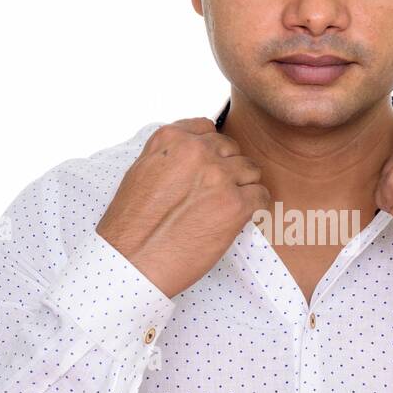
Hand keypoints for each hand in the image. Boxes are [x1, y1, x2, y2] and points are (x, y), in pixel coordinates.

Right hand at [97, 118, 270, 296]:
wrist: (132, 262)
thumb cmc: (131, 225)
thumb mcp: (140, 171)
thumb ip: (168, 153)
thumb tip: (194, 148)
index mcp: (172, 139)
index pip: (208, 129)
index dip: (210, 152)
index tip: (206, 170)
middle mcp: (198, 152)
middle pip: (232, 150)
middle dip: (227, 170)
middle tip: (214, 196)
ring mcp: (220, 177)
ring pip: (251, 170)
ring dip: (243, 188)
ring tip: (224, 209)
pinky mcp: (236, 204)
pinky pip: (261, 196)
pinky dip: (254, 208)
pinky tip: (236, 220)